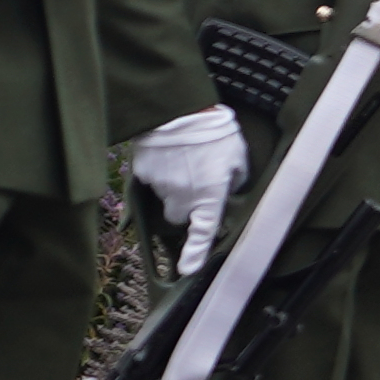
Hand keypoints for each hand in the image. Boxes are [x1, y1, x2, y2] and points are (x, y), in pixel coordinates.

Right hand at [127, 106, 242, 254]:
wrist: (180, 110)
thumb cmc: (215, 132)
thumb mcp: (237, 158)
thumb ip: (233, 180)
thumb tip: (228, 188)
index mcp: (210, 195)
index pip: (203, 232)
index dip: (196, 253)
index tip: (188, 270)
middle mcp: (183, 196)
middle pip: (177, 216)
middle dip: (184, 206)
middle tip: (194, 183)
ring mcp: (160, 187)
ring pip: (164, 198)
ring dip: (172, 187)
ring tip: (183, 161)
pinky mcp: (142, 174)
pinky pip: (150, 181)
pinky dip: (157, 173)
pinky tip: (168, 154)